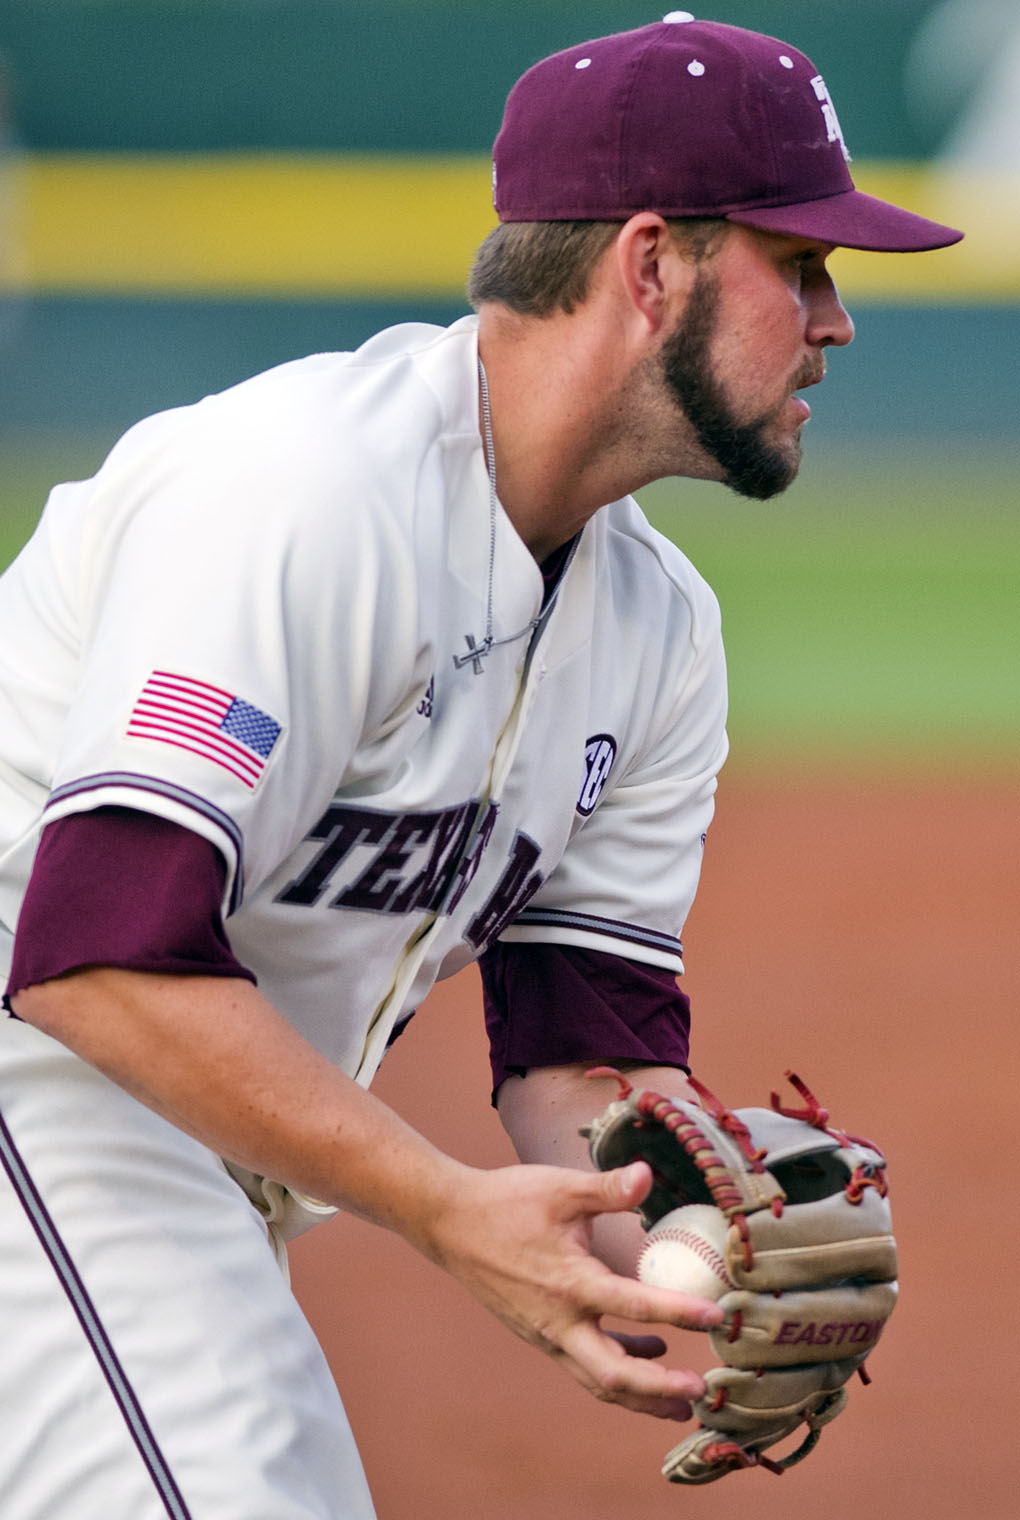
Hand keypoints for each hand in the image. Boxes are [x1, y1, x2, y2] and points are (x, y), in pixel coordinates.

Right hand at [424, 1158, 722, 1418]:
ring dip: (643, 1394)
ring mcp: (548, 1335)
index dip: (678, 1313)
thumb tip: (647, 1174)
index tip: (716, 1317)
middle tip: (703, 1394)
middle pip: (614, 1377)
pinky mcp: (542, 1334)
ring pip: (599, 1380)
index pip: (633, 1306)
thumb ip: (608, 1188)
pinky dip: (619, 1365)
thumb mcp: (561, 1188)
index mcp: (569, 1284)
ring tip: (684, 1401)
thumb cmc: (506, 1202)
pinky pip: (585, 1363)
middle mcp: (559, 1322)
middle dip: (660, 1391)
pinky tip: (649, 1351)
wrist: (451, 1223)